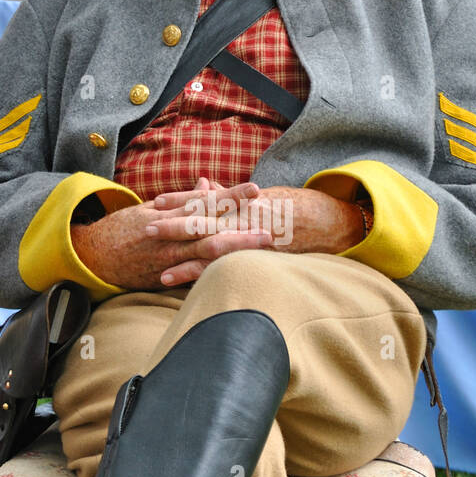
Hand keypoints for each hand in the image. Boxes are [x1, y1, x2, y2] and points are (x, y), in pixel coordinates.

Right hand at [71, 177, 273, 289]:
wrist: (94, 254)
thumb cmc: (126, 228)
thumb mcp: (152, 208)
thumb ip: (183, 199)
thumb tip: (208, 185)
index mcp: (169, 213)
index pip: (205, 202)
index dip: (230, 196)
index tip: (255, 189)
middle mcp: (170, 234)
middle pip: (211, 227)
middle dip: (241, 225)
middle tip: (270, 223)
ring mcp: (168, 257)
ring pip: (205, 252)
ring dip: (234, 249)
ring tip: (260, 246)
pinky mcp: (164, 277)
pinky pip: (190, 276)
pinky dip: (211, 274)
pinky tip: (232, 275)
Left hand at [144, 181, 366, 284]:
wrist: (329, 224)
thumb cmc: (291, 209)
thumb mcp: (259, 196)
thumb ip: (228, 194)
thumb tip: (203, 183)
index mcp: (244, 203)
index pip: (206, 199)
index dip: (180, 200)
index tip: (156, 202)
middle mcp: (247, 222)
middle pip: (205, 223)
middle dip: (175, 227)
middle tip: (147, 228)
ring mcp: (254, 243)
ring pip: (215, 253)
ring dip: (187, 264)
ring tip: (160, 274)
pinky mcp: (261, 262)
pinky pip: (232, 273)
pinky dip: (211, 281)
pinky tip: (195, 293)